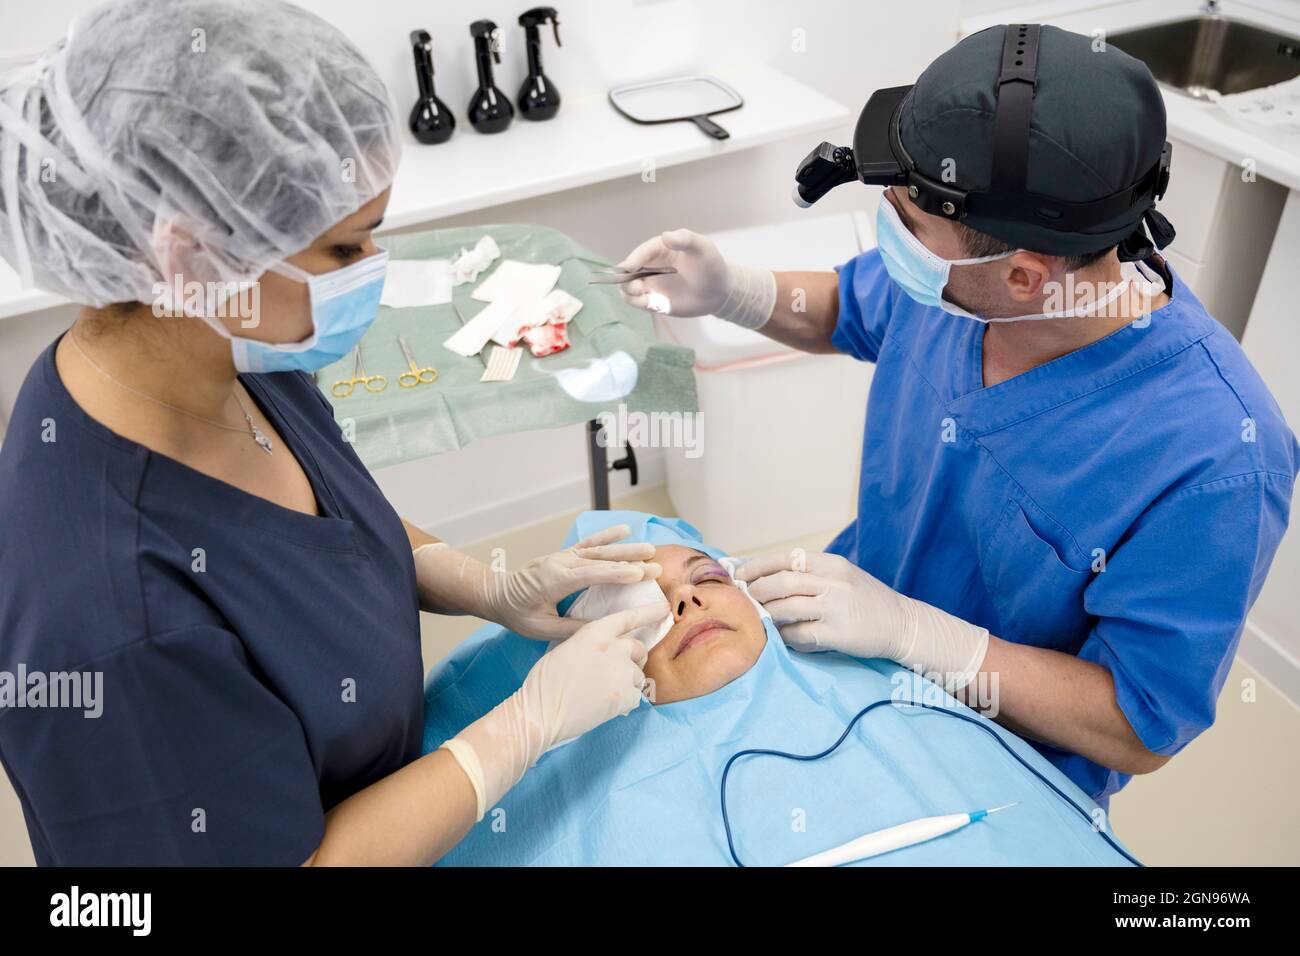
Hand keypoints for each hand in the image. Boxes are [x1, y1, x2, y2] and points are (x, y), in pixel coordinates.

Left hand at [413, 524, 660, 639]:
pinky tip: (624, 530)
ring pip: (598, 550)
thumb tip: (601, 630)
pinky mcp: (565, 555)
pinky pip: (589, 544)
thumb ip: (571, 629)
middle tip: (656, 566)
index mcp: (555, 580)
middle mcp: (561, 563)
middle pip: (601, 560)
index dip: (616, 574)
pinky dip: (606, 536)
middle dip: (630, 562)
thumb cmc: (518, 614)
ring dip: (625, 548)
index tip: (640, 574)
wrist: (497, 595)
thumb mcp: (541, 628)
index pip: (591, 575)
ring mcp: (563, 556)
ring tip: (650, 549)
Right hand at [442, 603, 663, 817]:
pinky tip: (603, 707)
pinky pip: (635, 698)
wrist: (542, 711)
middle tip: (617, 673)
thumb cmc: (546, 681)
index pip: (628, 618)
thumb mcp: (568, 648)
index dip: (647, 613)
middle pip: (639, 649)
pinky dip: (624, 704)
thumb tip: (610, 652)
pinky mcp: (626, 696)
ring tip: (601, 694)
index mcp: (595, 633)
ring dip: (627, 685)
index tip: (664, 609)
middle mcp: (614, 648)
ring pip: (638, 676)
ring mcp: (622, 672)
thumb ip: (593, 644)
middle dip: (634, 659)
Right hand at [617, 228, 775, 328]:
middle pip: (629, 271)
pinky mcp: (655, 301)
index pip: (641, 252)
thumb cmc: (711, 265)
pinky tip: (651, 305)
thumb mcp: (703, 247)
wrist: (720, 291)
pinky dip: (639, 304)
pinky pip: (639, 302)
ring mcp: (651, 284)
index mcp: (660, 249)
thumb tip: (666, 236)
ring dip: (630, 293)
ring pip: (629, 289)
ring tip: (643, 298)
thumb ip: (686, 239)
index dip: (633, 259)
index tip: (628, 267)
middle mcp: (651, 266)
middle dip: (626, 278)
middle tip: (637, 287)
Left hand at [737, 551, 913, 657]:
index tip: (739, 576)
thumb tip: (766, 577)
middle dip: (756, 591)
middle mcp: (833, 582)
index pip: (786, 558)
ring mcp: (835, 608)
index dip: (758, 566)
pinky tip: (782, 638)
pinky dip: (785, 637)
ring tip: (758, 620)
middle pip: (781, 581)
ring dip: (766, 615)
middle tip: (743, 600)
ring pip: (785, 608)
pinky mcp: (837, 634)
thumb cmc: (866, 600)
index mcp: (832, 564)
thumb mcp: (843, 576)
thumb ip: (811, 575)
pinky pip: (799, 634)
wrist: (903, 624)